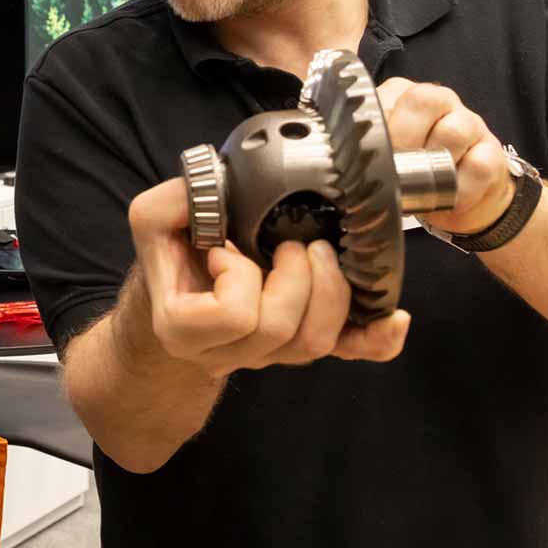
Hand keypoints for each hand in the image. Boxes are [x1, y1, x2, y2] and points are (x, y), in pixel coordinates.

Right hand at [125, 177, 409, 378]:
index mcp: (185, 328)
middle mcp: (224, 353)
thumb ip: (176, 202)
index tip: (225, 248)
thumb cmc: (170, 256)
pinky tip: (393, 319)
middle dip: (297, 277)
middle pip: (283, 330)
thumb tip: (219, 191)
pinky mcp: (298, 349)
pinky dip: (374, 340)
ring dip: (329, 292)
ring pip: (315, 343)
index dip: (240, 274)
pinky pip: (346, 354)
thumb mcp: (154, 220)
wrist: (173, 294)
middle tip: (289, 245)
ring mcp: (265, 356)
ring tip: (316, 255)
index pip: (235, 314)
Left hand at [376, 78, 513, 235]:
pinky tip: (451, 200)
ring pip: (453, 130)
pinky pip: (478, 165)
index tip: (368, 154)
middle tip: (396, 169)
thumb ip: (369, 146)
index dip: (376, 125)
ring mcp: (471, 124)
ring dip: (434, 165)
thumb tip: (340, 156)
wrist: (460, 199)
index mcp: (406, 96)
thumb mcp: (388, 156)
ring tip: (425, 188)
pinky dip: (461, 189)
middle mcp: (441, 102)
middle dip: (404, 137)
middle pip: (423, 100)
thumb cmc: (415, 173)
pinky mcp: (492, 152)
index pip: (388, 93)